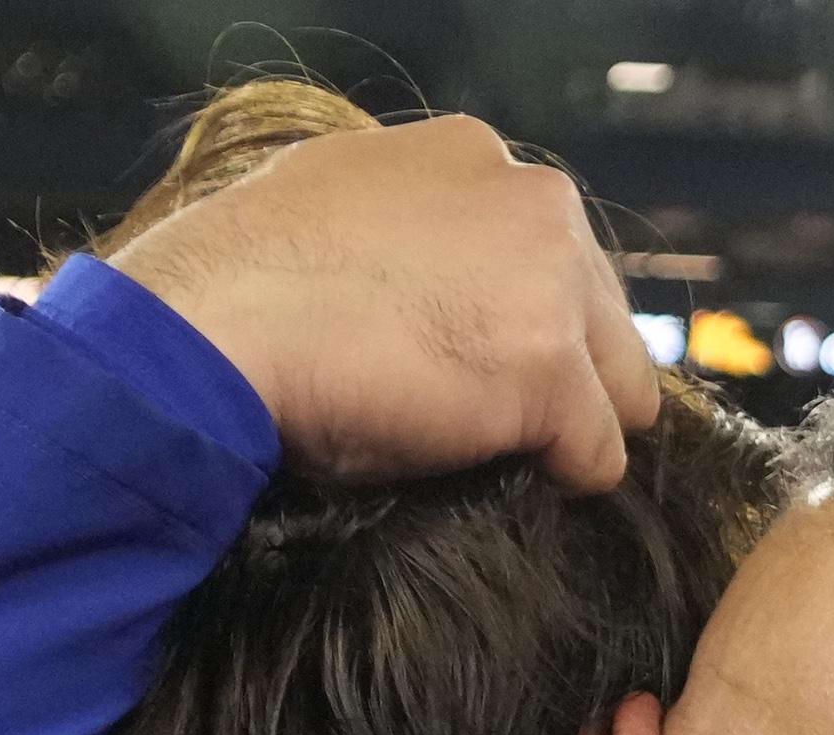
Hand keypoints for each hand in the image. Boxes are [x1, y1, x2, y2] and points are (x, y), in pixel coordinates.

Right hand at [110, 115, 661, 492]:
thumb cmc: (243, 283)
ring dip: (568, 425)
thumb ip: (410, 225)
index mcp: (477, 156)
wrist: (214, 328)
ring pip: (619, 387)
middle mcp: (535, 202)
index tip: (474, 357)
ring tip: (492, 451)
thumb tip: (429, 274)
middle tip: (491, 416)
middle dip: (564, 368)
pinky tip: (498, 480)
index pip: (551, 250)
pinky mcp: (551, 372)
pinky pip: (597, 456)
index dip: (519, 315)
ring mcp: (552, 287)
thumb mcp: (338, 207)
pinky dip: (558, 480)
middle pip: (604, 315)